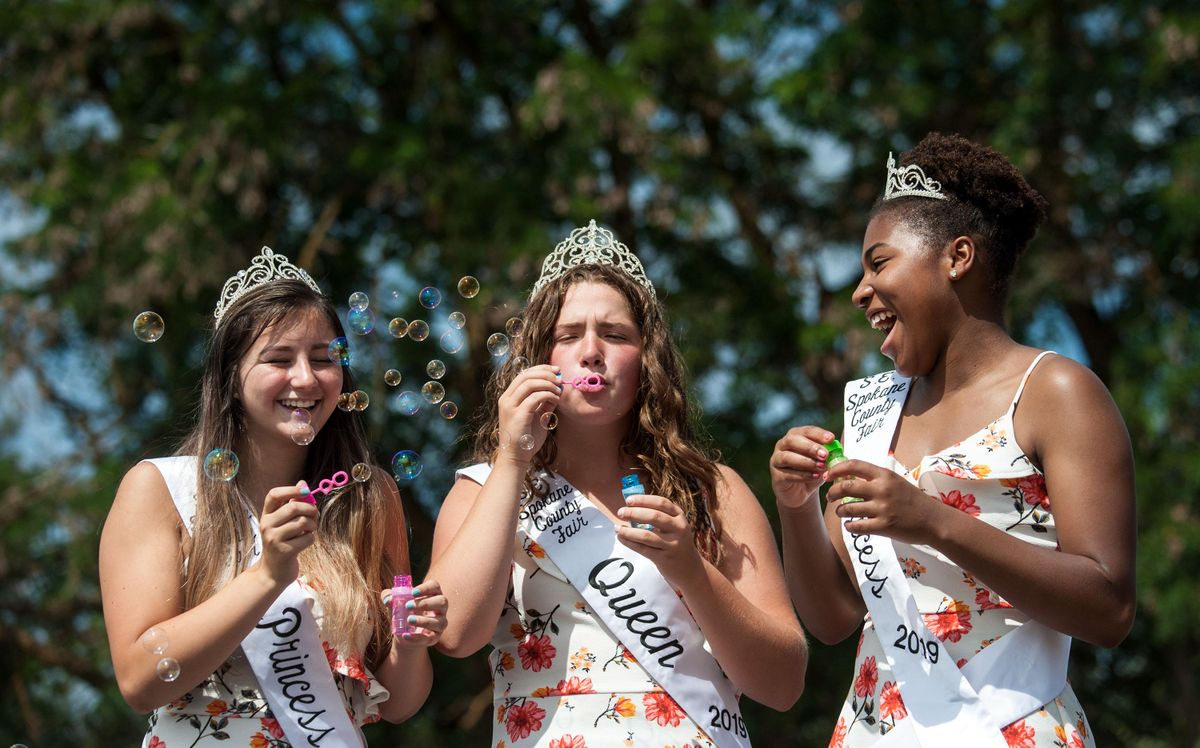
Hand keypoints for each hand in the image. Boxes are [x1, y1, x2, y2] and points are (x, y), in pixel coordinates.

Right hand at [254, 482, 318, 587]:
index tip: (305, 491)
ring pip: (303, 522)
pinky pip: (308, 538)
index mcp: (266, 515)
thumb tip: (303, 483)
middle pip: (294, 507)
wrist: (273, 572)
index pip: (274, 495)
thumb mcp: (283, 522)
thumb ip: (293, 503)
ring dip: (313, 525)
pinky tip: (305, 542)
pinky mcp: (284, 551)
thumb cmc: (283, 542)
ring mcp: (274, 539)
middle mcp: (266, 525)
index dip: (291, 489)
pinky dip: (311, 538)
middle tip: (315, 515)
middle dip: (311, 509)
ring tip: (310, 530)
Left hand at [383, 579, 446, 647]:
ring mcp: (440, 623)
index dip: (426, 588)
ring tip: (408, 620)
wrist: (403, 633)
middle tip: (408, 606)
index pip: (435, 586)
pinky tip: (405, 635)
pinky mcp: (435, 637)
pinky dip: (417, 638)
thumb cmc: (402, 612)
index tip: (412, 592)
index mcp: (432, 594)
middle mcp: (440, 608)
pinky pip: (430, 638)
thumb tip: (388, 599)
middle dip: (426, 603)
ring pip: (440, 622)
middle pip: (442, 602)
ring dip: (424, 621)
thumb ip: (388, 597)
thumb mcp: (394, 604)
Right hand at [497, 364, 561, 462]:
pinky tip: (555, 399)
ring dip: (548, 384)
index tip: (556, 370)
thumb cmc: (527, 438)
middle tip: (559, 378)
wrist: (516, 457)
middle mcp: (506, 399)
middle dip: (546, 373)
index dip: (541, 369)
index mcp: (509, 397)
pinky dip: (548, 395)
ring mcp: (510, 406)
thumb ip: (544, 402)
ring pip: (530, 383)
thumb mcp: (537, 416)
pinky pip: (535, 397)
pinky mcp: (517, 415)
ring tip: (559, 390)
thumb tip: (557, 389)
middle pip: (526, 375)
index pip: (524, 374)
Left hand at [616, 494, 704, 588]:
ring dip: (629, 531)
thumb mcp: (674, 526)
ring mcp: (673, 544)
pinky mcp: (664, 558)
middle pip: (654, 517)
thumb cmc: (676, 542)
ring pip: (647, 535)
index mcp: (679, 516)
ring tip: (617, 528)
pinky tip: (621, 538)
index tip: (628, 500)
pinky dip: (630, 542)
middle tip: (620, 512)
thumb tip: (632, 506)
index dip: (643, 500)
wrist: (690, 568)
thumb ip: (659, 516)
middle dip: (634, 513)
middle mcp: (679, 528)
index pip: (661, 503)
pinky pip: (643, 549)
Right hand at [770, 426, 836, 507]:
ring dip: (806, 461)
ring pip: (787, 457)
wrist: (802, 493)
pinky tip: (815, 477)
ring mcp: (776, 460)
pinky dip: (802, 475)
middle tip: (825, 454)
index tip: (831, 438)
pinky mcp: (775, 475)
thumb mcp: (824, 461)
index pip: (806, 430)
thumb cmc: (814, 471)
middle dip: (810, 447)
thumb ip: (830, 453)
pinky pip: (787, 473)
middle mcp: (782, 445)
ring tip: (821, 467)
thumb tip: (840, 446)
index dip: (818, 434)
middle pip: (793, 440)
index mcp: (795, 436)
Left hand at [826, 460, 942, 545]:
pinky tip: (851, 525)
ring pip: (848, 508)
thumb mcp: (896, 481)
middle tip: (830, 497)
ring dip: (840, 511)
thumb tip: (849, 477)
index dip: (836, 469)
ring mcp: (882, 508)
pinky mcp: (883, 526)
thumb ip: (876, 478)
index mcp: (885, 475)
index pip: (854, 465)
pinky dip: (849, 526)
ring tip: (841, 512)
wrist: (934, 520)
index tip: (828, 475)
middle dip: (832, 493)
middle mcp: (882, 489)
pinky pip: (856, 526)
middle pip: (845, 487)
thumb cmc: (913, 500)